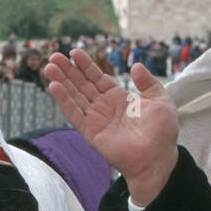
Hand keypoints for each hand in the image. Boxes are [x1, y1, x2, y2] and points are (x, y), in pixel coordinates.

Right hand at [44, 49, 178, 205]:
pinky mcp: (90, 131)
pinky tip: (54, 86)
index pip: (97, 78)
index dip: (85, 65)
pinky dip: (63, 100)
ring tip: (48, 67)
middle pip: (81, 85)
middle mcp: (104, 107)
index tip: (74, 52)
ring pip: (74, 96)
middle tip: (54, 56)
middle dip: (68, 70)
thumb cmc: (162, 133)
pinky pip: (73, 113)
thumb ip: (148, 82)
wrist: (157, 158)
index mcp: (119, 98)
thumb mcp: (160, 100)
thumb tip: (136, 65)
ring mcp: (95, 119)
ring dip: (61, 81)